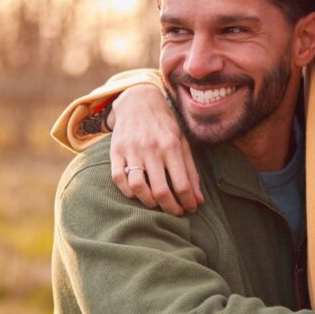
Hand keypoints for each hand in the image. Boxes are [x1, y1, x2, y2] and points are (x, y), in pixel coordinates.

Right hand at [108, 85, 203, 215]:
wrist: (138, 100)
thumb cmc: (164, 125)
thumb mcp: (182, 142)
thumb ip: (191, 171)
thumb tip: (199, 200)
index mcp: (171, 146)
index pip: (182, 184)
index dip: (187, 203)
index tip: (190, 210)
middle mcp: (151, 148)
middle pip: (161, 190)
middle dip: (171, 208)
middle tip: (176, 212)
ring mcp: (131, 150)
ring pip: (138, 187)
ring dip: (149, 202)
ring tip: (157, 204)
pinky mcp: (115, 151)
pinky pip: (118, 178)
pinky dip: (128, 192)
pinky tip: (137, 193)